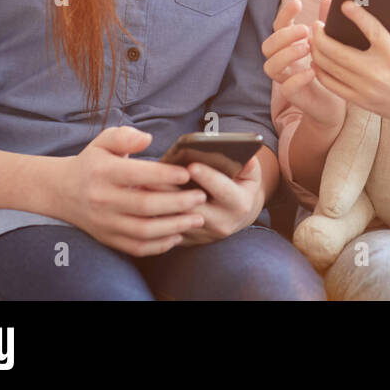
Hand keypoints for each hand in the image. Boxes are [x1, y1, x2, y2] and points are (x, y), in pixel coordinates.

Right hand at [58, 126, 206, 256]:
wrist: (61, 191)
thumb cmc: (92, 163)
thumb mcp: (103, 142)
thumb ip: (124, 136)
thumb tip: (147, 138)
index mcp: (104, 173)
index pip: (137, 175)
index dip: (164, 175)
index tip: (187, 174)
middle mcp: (103, 200)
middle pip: (145, 206)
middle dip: (177, 203)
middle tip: (201, 197)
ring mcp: (105, 223)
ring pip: (143, 231)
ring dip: (174, 227)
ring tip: (198, 218)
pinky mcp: (108, 238)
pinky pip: (136, 248)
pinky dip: (159, 246)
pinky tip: (178, 235)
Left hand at [139, 155, 265, 246]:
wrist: (240, 214)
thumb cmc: (243, 184)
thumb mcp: (251, 172)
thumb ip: (247, 160)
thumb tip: (235, 149)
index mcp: (239, 204)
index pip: (223, 190)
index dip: (208, 177)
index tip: (192, 166)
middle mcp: (222, 223)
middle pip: (192, 206)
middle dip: (171, 190)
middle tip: (152, 175)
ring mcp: (204, 235)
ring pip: (175, 220)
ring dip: (156, 204)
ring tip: (139, 186)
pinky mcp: (189, 240)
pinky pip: (168, 231)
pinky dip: (153, 216)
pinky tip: (138, 201)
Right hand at [262, 0, 346, 130]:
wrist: (335, 102)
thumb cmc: (330, 68)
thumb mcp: (331, 43)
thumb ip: (327, 22)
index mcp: (290, 45)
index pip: (278, 26)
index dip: (284, 14)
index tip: (298, 2)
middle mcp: (283, 61)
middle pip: (267, 46)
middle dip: (283, 36)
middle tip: (305, 30)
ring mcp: (285, 78)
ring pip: (270, 67)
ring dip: (286, 55)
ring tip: (307, 48)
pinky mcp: (293, 95)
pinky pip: (285, 88)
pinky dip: (296, 78)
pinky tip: (312, 71)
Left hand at [308, 0, 389, 132]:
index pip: (372, 31)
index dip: (356, 16)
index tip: (344, 4)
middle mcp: (378, 73)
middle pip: (338, 52)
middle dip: (321, 36)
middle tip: (316, 24)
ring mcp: (365, 88)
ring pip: (330, 67)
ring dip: (317, 51)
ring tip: (314, 39)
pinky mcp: (359, 100)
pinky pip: (331, 84)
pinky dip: (320, 71)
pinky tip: (316, 60)